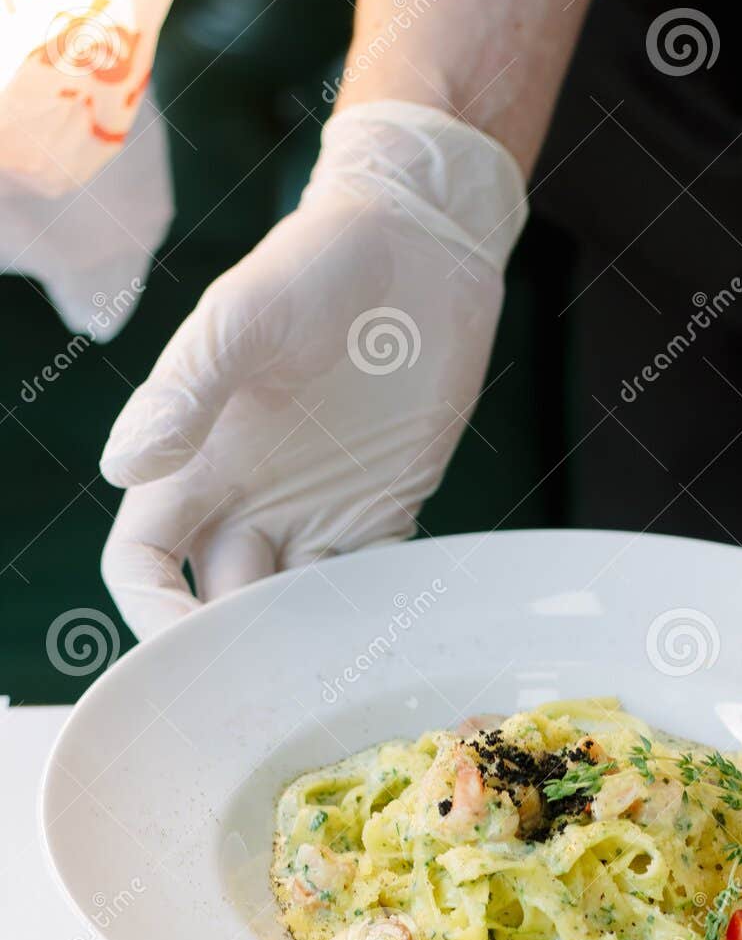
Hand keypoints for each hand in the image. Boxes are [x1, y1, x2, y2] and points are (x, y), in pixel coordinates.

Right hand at [99, 101, 526, 638]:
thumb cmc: (320, 263)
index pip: (144, 560)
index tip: (188, 649)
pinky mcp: (382, 513)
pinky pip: (364, 588)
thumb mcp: (248, 316)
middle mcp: (247, 499)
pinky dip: (368, 620)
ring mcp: (315, 513)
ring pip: (291, 610)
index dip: (153, 611)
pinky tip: (385, 638)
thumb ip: (188, 389)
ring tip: (330, 677)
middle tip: (270, 695)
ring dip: (303, 648)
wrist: (420, 245)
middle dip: (232, 653)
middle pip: (218, 603)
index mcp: (196, 460)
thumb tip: (123, 469)